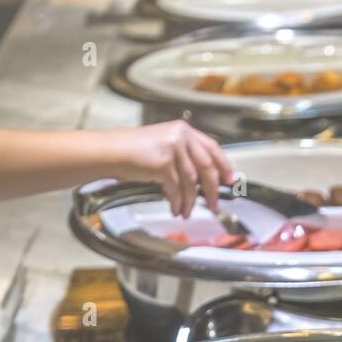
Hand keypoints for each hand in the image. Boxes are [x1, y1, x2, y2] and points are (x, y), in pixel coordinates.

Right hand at [105, 120, 233, 216]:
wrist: (111, 152)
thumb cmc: (134, 152)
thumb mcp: (165, 147)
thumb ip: (185, 158)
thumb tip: (203, 181)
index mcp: (183, 130)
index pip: (212, 148)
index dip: (224, 166)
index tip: (230, 180)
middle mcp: (181, 136)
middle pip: (207, 167)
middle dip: (212, 190)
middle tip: (213, 204)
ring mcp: (172, 148)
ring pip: (192, 182)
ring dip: (190, 201)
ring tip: (187, 211)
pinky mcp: (163, 163)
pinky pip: (177, 189)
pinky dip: (177, 202)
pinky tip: (176, 208)